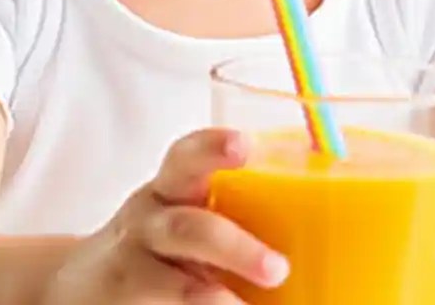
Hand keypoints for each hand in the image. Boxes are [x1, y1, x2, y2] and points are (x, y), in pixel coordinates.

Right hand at [42, 129, 288, 303]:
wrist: (80, 283)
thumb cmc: (162, 246)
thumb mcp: (190, 215)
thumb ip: (247, 215)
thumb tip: (355, 253)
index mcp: (172, 192)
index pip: (186, 159)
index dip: (212, 149)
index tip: (245, 145)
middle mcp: (149, 227)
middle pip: (185, 228)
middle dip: (232, 246)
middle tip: (277, 268)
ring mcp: (136, 271)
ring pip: (171, 285)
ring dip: (211, 302)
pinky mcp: (129, 304)